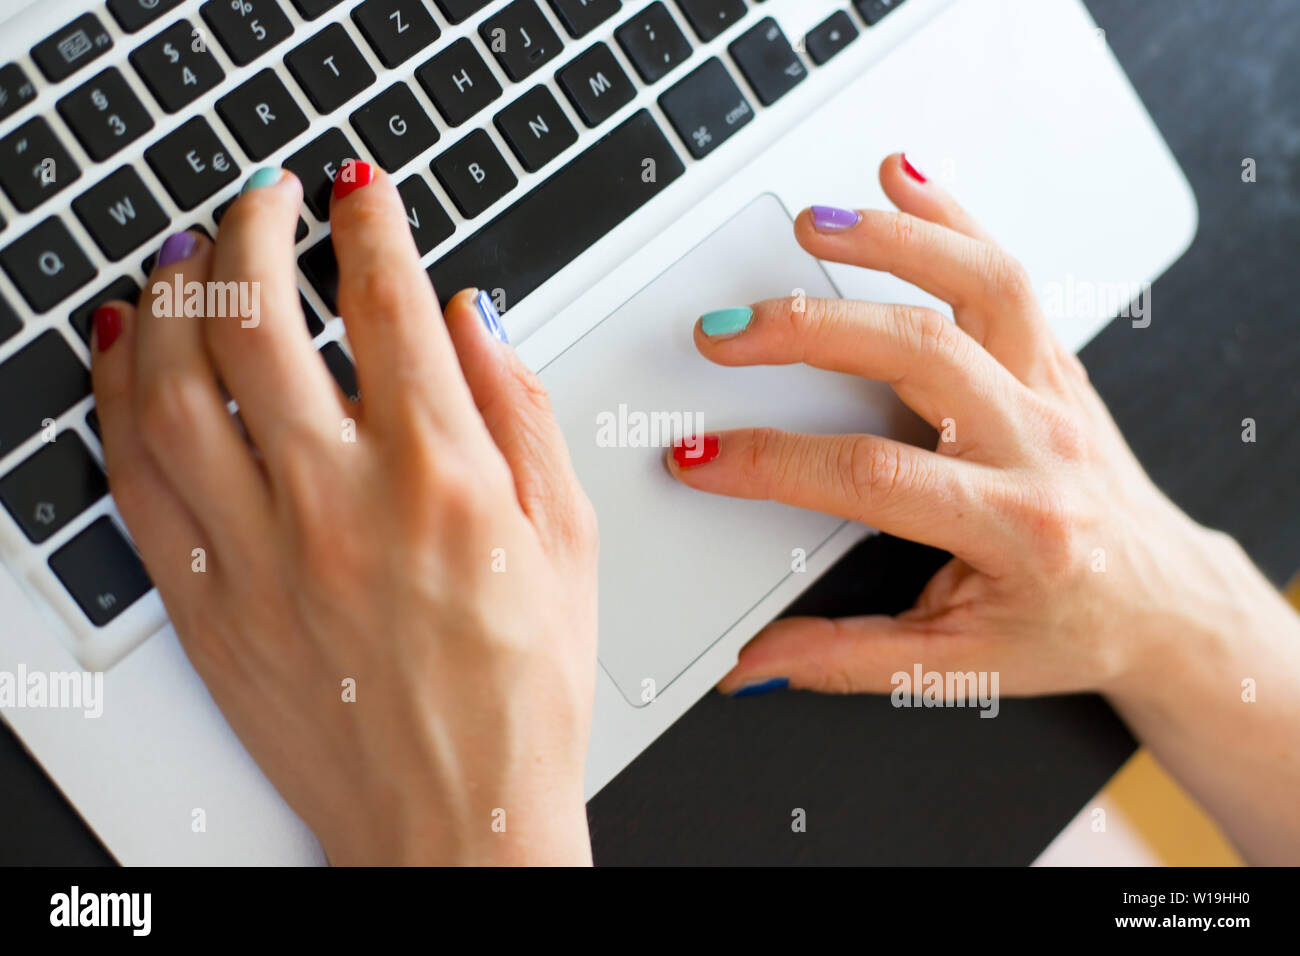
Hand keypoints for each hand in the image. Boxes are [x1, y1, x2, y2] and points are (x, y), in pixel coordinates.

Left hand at [90, 164, 597, 864]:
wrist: (457, 821)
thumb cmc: (522, 694)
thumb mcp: (568, 540)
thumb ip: (521, 413)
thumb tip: (474, 319)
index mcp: (443, 482)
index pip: (387, 303)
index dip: (369, 223)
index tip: (361, 192)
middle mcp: (340, 506)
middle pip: (256, 318)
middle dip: (253, 226)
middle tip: (267, 199)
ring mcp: (259, 555)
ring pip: (173, 385)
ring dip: (175, 295)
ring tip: (194, 256)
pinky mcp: (207, 603)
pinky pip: (133, 477)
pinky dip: (118, 395)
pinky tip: (131, 350)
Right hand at [669, 152, 1257, 702]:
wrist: (1160, 599)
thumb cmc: (1070, 625)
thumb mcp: (959, 666)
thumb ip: (847, 661)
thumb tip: (755, 666)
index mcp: (1014, 526)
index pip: (872, 477)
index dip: (775, 463)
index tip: (705, 456)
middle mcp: (1040, 443)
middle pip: (920, 355)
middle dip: (809, 332)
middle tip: (730, 333)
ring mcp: (1053, 389)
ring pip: (983, 287)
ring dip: (893, 244)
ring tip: (815, 226)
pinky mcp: (1053, 360)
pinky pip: (1010, 274)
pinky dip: (953, 219)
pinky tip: (904, 184)